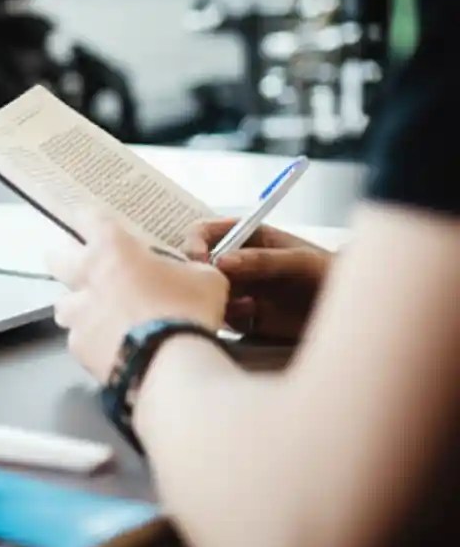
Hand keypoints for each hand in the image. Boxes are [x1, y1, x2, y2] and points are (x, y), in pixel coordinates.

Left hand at [47, 214, 228, 381]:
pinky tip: (111, 346)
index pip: (87, 218)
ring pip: (63, 303)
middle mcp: (87, 276)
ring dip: (77, 305)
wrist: (170, 363)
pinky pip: (78, 338)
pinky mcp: (78, 347)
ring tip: (99, 313)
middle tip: (86, 265)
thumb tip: (192, 271)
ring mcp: (78, 314)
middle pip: (56, 257)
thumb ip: (190, 269)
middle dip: (66, 258)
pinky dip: (92, 341)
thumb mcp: (205, 279)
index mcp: (113, 249)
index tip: (87, 218)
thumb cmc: (187, 311)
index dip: (86, 216)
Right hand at [182, 219, 332, 341]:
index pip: (205, 231)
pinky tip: (254, 312)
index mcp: (247, 237)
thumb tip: (221, 261)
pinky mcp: (243, 315)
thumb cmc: (329, 274)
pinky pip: (222, 314)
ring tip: (246, 302)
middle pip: (197, 263)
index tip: (198, 258)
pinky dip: (231, 314)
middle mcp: (236, 262)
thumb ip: (261, 259)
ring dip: (217, 296)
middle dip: (199, 274)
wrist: (351, 311)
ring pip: (206, 291)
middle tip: (212, 285)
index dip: (195, 242)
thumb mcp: (299, 261)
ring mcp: (238, 288)